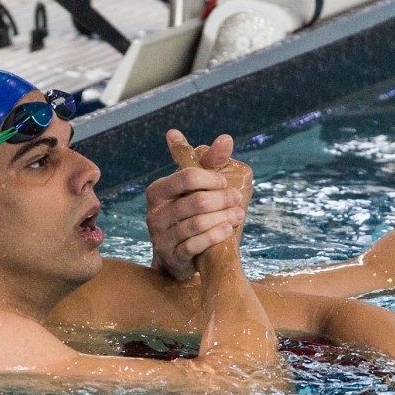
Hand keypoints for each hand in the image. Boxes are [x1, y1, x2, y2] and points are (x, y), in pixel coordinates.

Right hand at [148, 130, 251, 279]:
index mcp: (158, 190)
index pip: (188, 177)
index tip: (225, 182)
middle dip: (222, 199)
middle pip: (196, 201)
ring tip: (240, 214)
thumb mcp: (198, 186)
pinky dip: (215, 235)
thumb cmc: (192, 212)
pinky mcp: (171, 256)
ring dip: (224, 217)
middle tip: (238, 198)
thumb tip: (226, 138)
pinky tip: (229, 229)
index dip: (212, 178)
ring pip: (197, 224)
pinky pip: (195, 245)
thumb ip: (211, 162)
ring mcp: (160, 237)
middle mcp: (155, 213)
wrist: (180, 254)